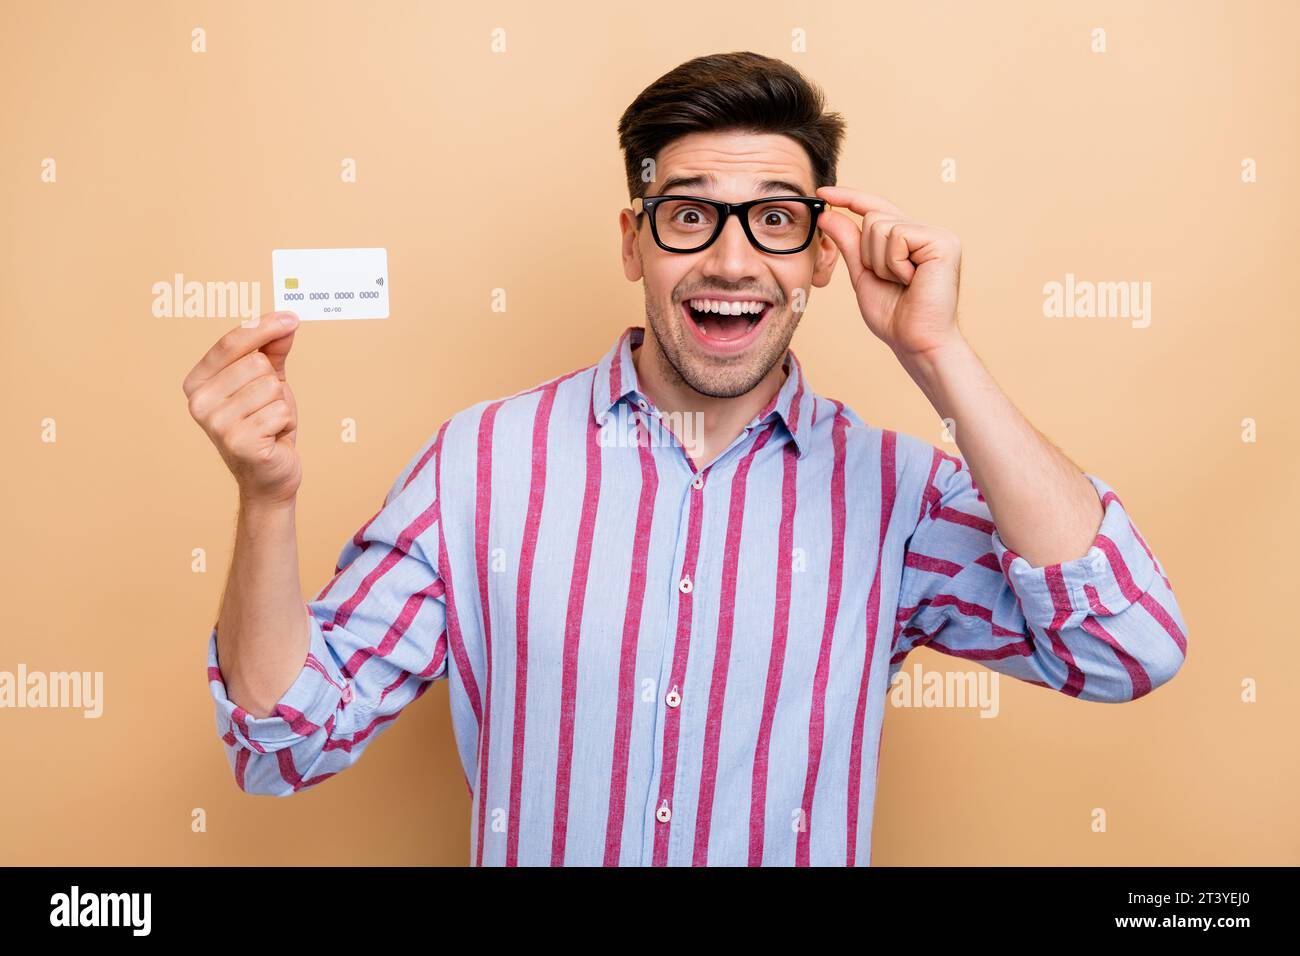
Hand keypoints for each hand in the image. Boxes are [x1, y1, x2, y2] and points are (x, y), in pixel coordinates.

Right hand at [183, 312, 302, 505]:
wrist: (271, 473)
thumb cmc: (266, 423)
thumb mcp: (269, 380)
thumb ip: (273, 349)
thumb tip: (287, 320)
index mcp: (198, 382)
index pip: (232, 342)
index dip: (264, 326)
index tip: (292, 318)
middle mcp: (199, 402)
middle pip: (257, 363)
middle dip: (274, 384)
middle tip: (266, 407)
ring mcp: (216, 424)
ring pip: (272, 387)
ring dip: (280, 405)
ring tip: (269, 423)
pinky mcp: (239, 442)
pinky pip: (280, 411)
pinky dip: (284, 423)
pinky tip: (272, 437)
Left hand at [815, 186, 962, 357]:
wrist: (917, 341)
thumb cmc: (895, 316)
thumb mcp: (863, 274)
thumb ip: (849, 243)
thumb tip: (828, 214)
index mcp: (910, 238)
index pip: (876, 208)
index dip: (849, 197)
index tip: (821, 191)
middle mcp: (926, 231)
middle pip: (874, 217)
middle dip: (869, 254)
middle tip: (890, 280)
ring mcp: (937, 234)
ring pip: (882, 226)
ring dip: (881, 261)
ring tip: (902, 282)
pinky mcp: (943, 242)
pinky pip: (898, 237)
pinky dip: (894, 264)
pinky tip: (911, 280)